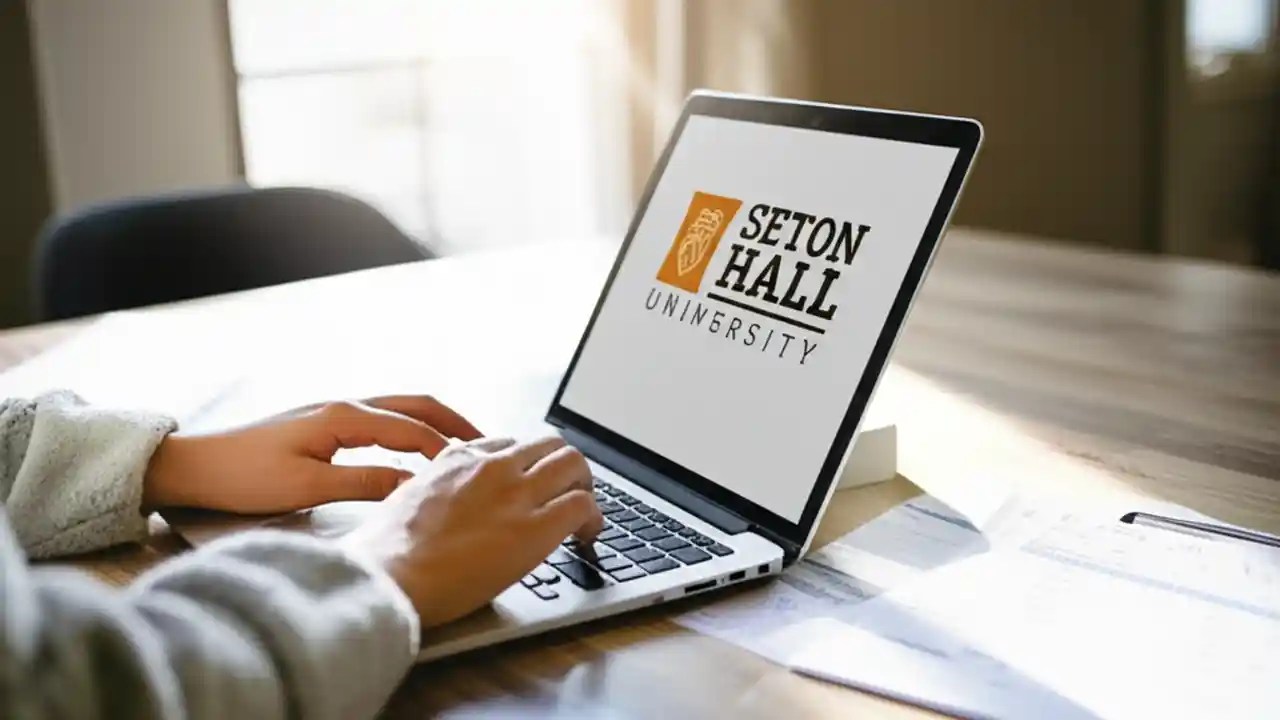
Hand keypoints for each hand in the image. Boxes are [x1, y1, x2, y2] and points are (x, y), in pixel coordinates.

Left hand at [143, 395, 481, 512]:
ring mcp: (334, 413)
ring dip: (434, 423)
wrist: (194, 467)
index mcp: (343, 417)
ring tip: (464, 445)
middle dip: (454, 422)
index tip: (478, 468)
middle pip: (414, 405)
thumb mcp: (308, 488)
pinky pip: (382, 421)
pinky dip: (411, 430)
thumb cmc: (243, 477)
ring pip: (400, 409)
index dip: (447, 449)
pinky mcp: (325, 426)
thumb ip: (365, 484)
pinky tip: (417, 451)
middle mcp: (343, 406)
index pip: (412, 430)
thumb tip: (413, 487)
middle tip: (489, 443)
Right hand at [341, 435, 603, 627]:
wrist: (390, 578)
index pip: (510, 444)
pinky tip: (587, 536)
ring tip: (585, 513)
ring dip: (585, 486)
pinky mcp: (534, 530)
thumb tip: (442, 487)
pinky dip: (594, 518)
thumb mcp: (402, 496)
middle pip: (550, 444)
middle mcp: (492, 467)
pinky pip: (582, 506)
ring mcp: (516, 494)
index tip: (531, 484)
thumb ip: (432, 484)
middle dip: (564, 467)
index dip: (527, 465)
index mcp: (458, 458)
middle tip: (568, 493)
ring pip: (573, 464)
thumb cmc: (385, 552)